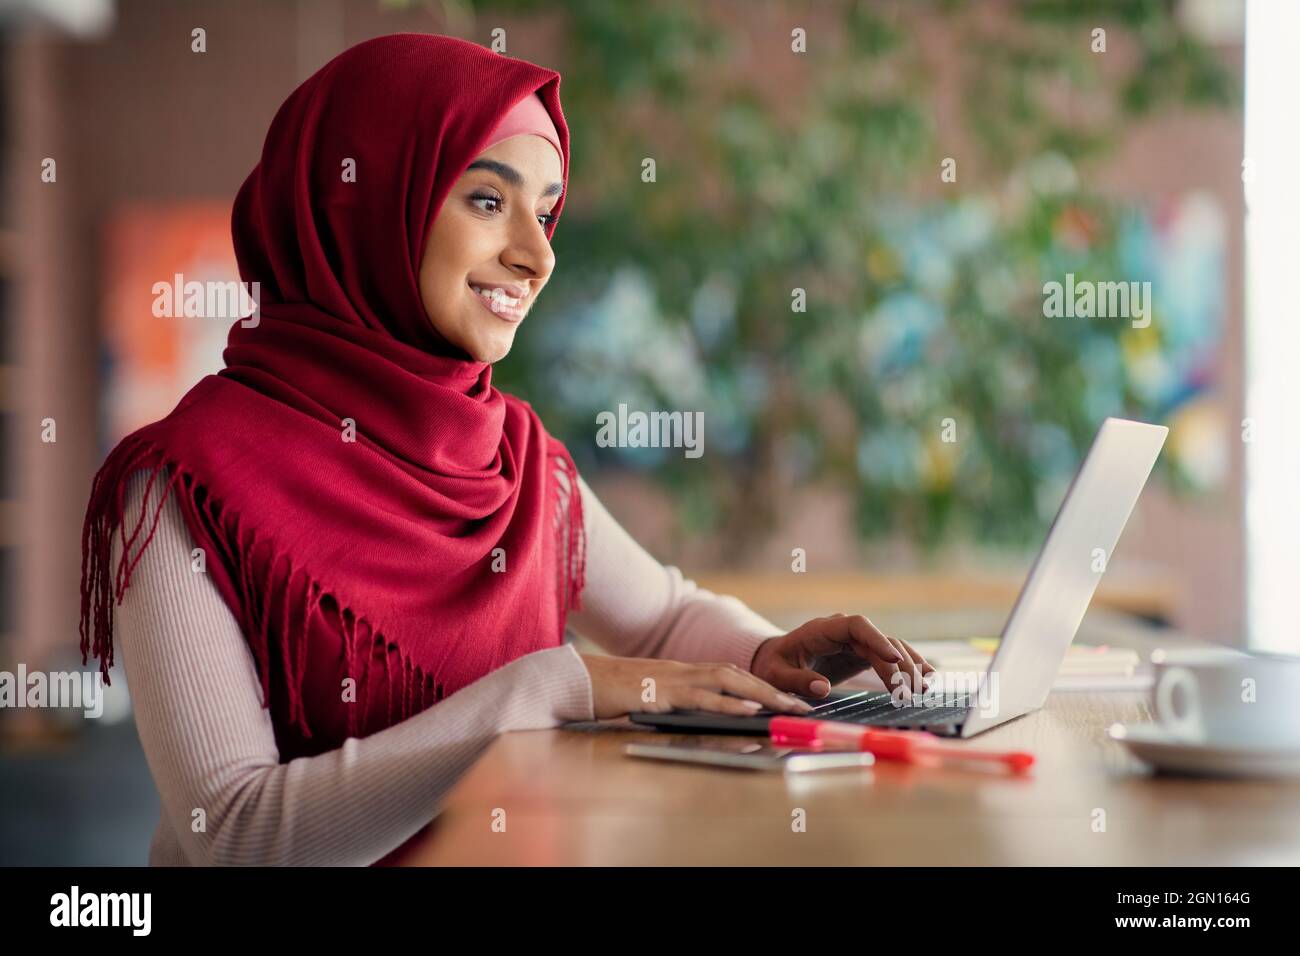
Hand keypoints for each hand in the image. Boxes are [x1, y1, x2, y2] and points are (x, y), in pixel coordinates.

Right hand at [578, 654, 815, 719]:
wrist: (576, 680)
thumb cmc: (607, 693)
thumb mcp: (649, 698)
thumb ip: (674, 704)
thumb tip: (702, 718)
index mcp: (681, 672)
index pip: (730, 675)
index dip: (761, 685)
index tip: (787, 698)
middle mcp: (683, 671)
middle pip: (738, 674)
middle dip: (773, 689)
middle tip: (805, 703)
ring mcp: (673, 678)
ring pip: (728, 681)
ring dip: (762, 694)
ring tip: (789, 706)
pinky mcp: (661, 692)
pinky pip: (701, 696)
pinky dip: (728, 703)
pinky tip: (749, 710)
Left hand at [749, 613, 935, 700]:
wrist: (776, 661)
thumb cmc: (774, 666)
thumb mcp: (777, 675)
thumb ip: (797, 681)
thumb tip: (823, 688)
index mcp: (823, 629)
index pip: (856, 625)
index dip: (877, 638)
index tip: (893, 658)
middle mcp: (844, 631)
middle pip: (879, 639)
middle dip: (899, 663)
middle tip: (913, 690)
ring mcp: (856, 641)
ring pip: (890, 646)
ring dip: (909, 666)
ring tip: (924, 688)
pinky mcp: (863, 653)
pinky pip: (889, 656)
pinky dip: (907, 667)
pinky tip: (926, 679)